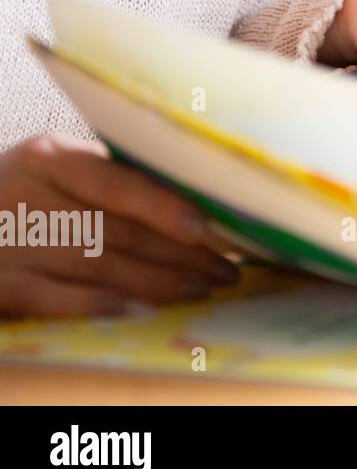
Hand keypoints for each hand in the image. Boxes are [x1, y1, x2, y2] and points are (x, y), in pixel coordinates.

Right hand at [0, 135, 239, 318]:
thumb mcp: (58, 172)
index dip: (165, 208)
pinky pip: (46, 296)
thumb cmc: (26, 195)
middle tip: (224, 270)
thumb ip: (110, 182)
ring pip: (95, 265)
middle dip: (180, 255)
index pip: (119, 184)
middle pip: (117, 230)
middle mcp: (26, 194)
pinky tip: (126, 310)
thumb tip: (196, 209)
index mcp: (51, 157)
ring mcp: (6, 240)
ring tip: (199, 291)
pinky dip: (88, 305)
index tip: (207, 229)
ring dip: (154, 284)